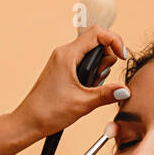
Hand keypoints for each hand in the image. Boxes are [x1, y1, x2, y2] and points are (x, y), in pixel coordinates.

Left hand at [12, 25, 130, 138]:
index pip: (98, 32)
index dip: (115, 41)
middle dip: (106, 59)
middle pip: (97, 42)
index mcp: (68, 55)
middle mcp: (64, 53)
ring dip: (99, 68)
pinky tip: (86, 89)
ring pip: (91, 53)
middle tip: (98, 80)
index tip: (122, 57)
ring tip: (91, 87)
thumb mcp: (83, 103)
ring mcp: (62, 60)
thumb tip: (126, 90)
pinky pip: (83, 62)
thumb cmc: (48, 112)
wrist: (28, 122)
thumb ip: (107, 94)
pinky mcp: (62, 69)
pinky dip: (90, 73)